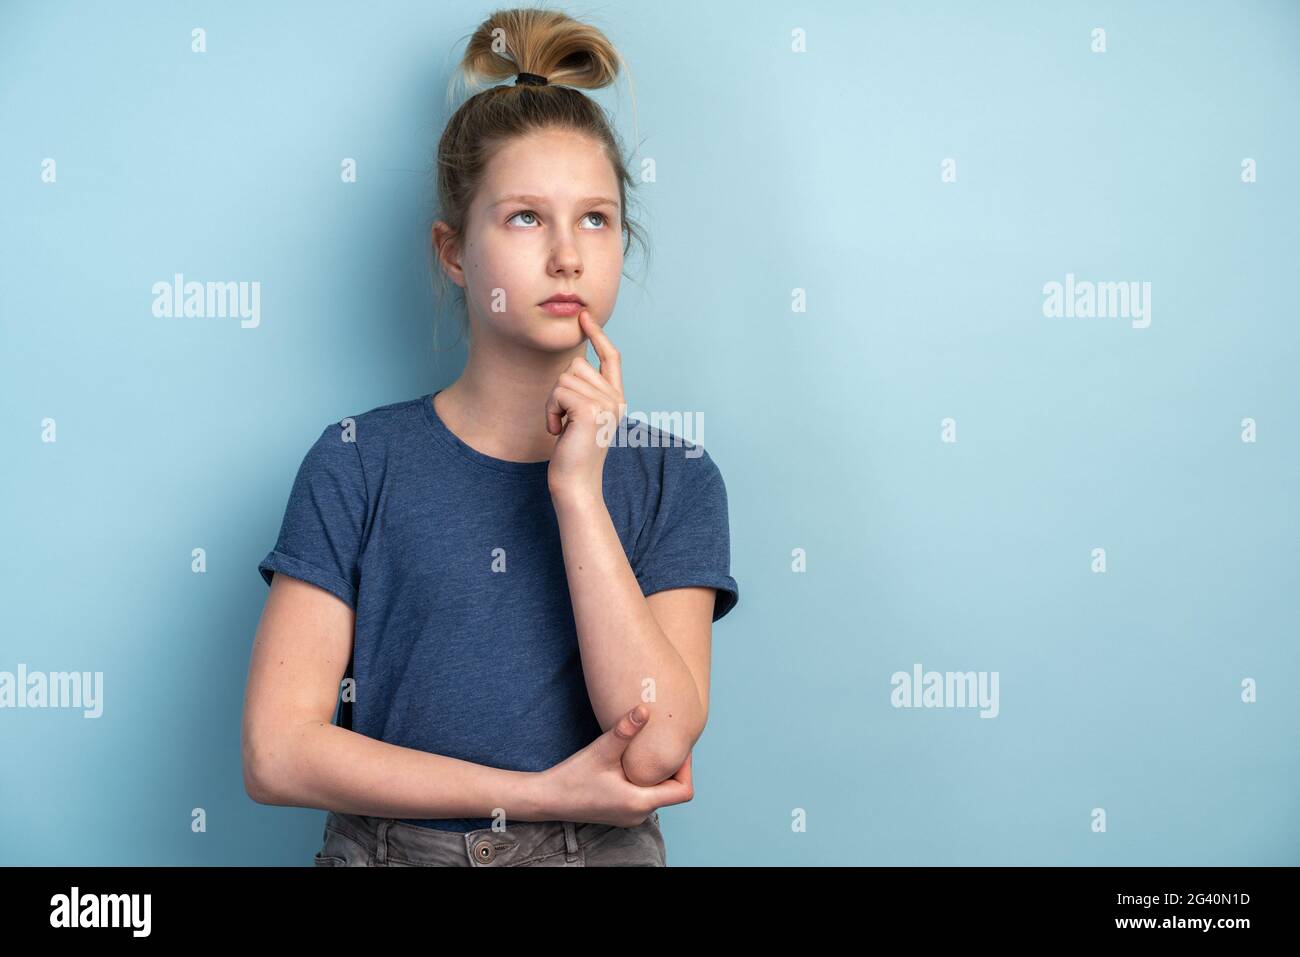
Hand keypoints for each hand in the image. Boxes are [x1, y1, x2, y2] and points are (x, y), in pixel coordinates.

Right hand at [536, 704, 693, 827]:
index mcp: (640, 803)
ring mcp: (630, 817)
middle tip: (666, 741)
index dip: (687, 768)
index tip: (678, 746)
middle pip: (674, 792)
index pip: (683, 791)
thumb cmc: (573, 777)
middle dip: (673, 767)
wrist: (547, 799)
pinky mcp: (622, 813)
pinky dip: (647, 780)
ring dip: (659, 773)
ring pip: (659, 794)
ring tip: (651, 748)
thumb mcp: (601, 751)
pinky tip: (635, 761)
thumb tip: (645, 708)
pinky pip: (646, 797)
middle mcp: (639, 815)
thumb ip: (625, 731)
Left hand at [546, 309, 625, 500]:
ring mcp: (606, 404)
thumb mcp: (582, 417)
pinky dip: (551, 411)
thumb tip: (576, 363)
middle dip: (560, 389)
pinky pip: (558, 392)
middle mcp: (616, 398)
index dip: (598, 335)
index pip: (612, 357)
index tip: (585, 317)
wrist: (576, 483)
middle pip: (577, 364)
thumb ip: (585, 392)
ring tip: (562, 427)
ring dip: (553, 402)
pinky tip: (558, 431)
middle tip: (564, 420)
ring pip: (565, 377)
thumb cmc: (573, 453)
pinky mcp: (590, 410)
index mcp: (617, 398)